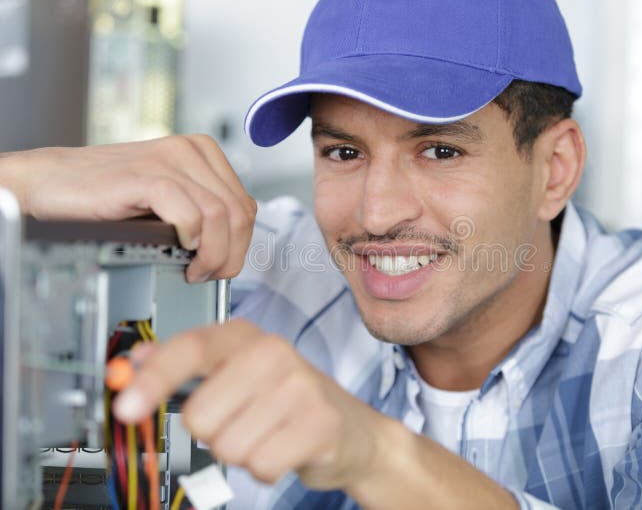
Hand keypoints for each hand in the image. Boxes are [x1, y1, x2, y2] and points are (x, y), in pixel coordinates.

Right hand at [0, 136, 256, 280]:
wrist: (51, 183)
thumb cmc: (106, 194)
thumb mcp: (167, 196)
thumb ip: (201, 209)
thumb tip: (233, 244)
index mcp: (202, 152)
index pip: (246, 206)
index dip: (240, 243)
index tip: (222, 264)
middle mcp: (191, 151)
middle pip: (239, 213)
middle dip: (231, 254)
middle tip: (210, 274)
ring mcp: (171, 160)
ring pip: (221, 216)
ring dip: (214, 254)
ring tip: (195, 270)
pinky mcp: (148, 176)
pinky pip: (191, 214)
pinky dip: (193, 240)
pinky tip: (180, 251)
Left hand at [112, 319, 385, 489]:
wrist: (352, 430)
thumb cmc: (286, 400)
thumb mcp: (234, 373)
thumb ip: (182, 365)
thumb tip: (133, 361)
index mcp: (245, 336)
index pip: (190, 349)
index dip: (152, 379)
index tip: (125, 407)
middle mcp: (273, 352)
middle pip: (199, 415)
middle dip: (213, 432)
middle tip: (243, 422)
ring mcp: (300, 386)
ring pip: (227, 445)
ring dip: (242, 452)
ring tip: (268, 434)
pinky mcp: (320, 422)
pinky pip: (260, 464)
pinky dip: (266, 469)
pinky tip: (285, 450)